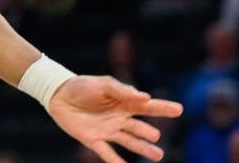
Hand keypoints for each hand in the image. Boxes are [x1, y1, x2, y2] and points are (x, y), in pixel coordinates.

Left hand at [46, 75, 183, 162]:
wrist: (58, 95)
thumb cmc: (83, 86)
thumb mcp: (103, 83)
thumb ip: (122, 90)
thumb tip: (144, 97)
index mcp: (124, 102)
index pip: (147, 106)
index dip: (163, 108)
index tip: (179, 110)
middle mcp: (119, 118)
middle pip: (139, 127)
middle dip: (148, 133)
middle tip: (156, 137)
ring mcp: (108, 130)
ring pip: (128, 141)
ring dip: (142, 148)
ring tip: (158, 156)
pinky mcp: (94, 140)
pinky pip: (107, 153)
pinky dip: (116, 161)